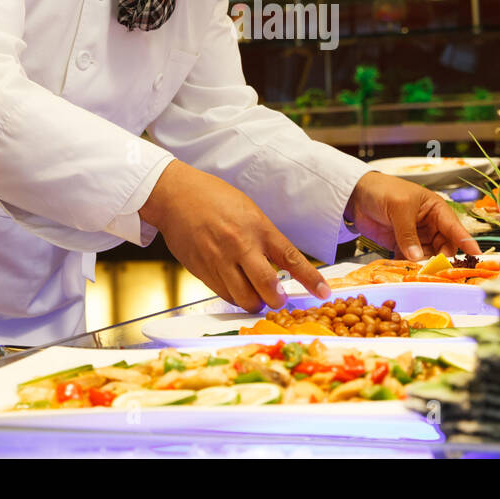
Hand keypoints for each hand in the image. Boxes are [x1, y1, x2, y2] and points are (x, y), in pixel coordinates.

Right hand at [140, 160, 330, 311]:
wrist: (175, 195)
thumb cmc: (213, 198)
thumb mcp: (249, 210)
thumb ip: (264, 237)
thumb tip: (280, 263)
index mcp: (257, 228)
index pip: (291, 259)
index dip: (310, 280)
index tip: (323, 292)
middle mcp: (240, 247)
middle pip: (268, 288)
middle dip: (278, 301)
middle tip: (279, 299)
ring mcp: (219, 261)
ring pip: (244, 299)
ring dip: (255, 303)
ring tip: (257, 296)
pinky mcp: (202, 271)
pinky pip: (224, 295)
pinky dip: (235, 297)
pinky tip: (236, 288)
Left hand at [343, 172, 481, 260]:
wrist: (356, 195)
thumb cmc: (383, 191)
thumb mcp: (399, 209)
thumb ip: (408, 233)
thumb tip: (417, 257)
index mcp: (435, 209)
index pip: (454, 228)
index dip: (466, 242)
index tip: (476, 255)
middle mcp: (430, 224)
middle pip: (444, 247)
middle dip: (440, 259)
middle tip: (434, 270)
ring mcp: (416, 236)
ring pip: (428, 256)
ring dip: (424, 265)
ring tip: (417, 271)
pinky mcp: (401, 245)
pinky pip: (410, 260)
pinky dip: (409, 267)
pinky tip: (405, 271)